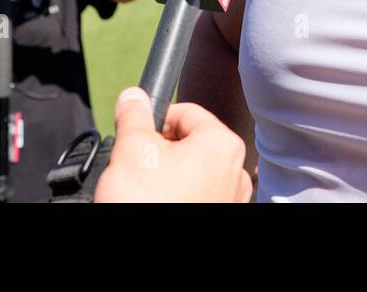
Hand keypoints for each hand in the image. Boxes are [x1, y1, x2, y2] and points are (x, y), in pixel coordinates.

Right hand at [94, 88, 252, 202]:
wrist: (151, 270)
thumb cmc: (149, 204)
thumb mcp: (132, 150)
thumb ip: (134, 116)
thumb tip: (134, 96)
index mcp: (222, 144)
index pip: (186, 112)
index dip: (156, 120)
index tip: (138, 134)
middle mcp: (235, 171)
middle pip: (188, 143)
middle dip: (160, 151)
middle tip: (138, 168)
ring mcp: (229, 200)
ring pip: (190, 173)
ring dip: (166, 177)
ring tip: (146, 192)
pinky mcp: (218, 216)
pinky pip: (195, 197)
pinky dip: (175, 197)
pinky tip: (156, 204)